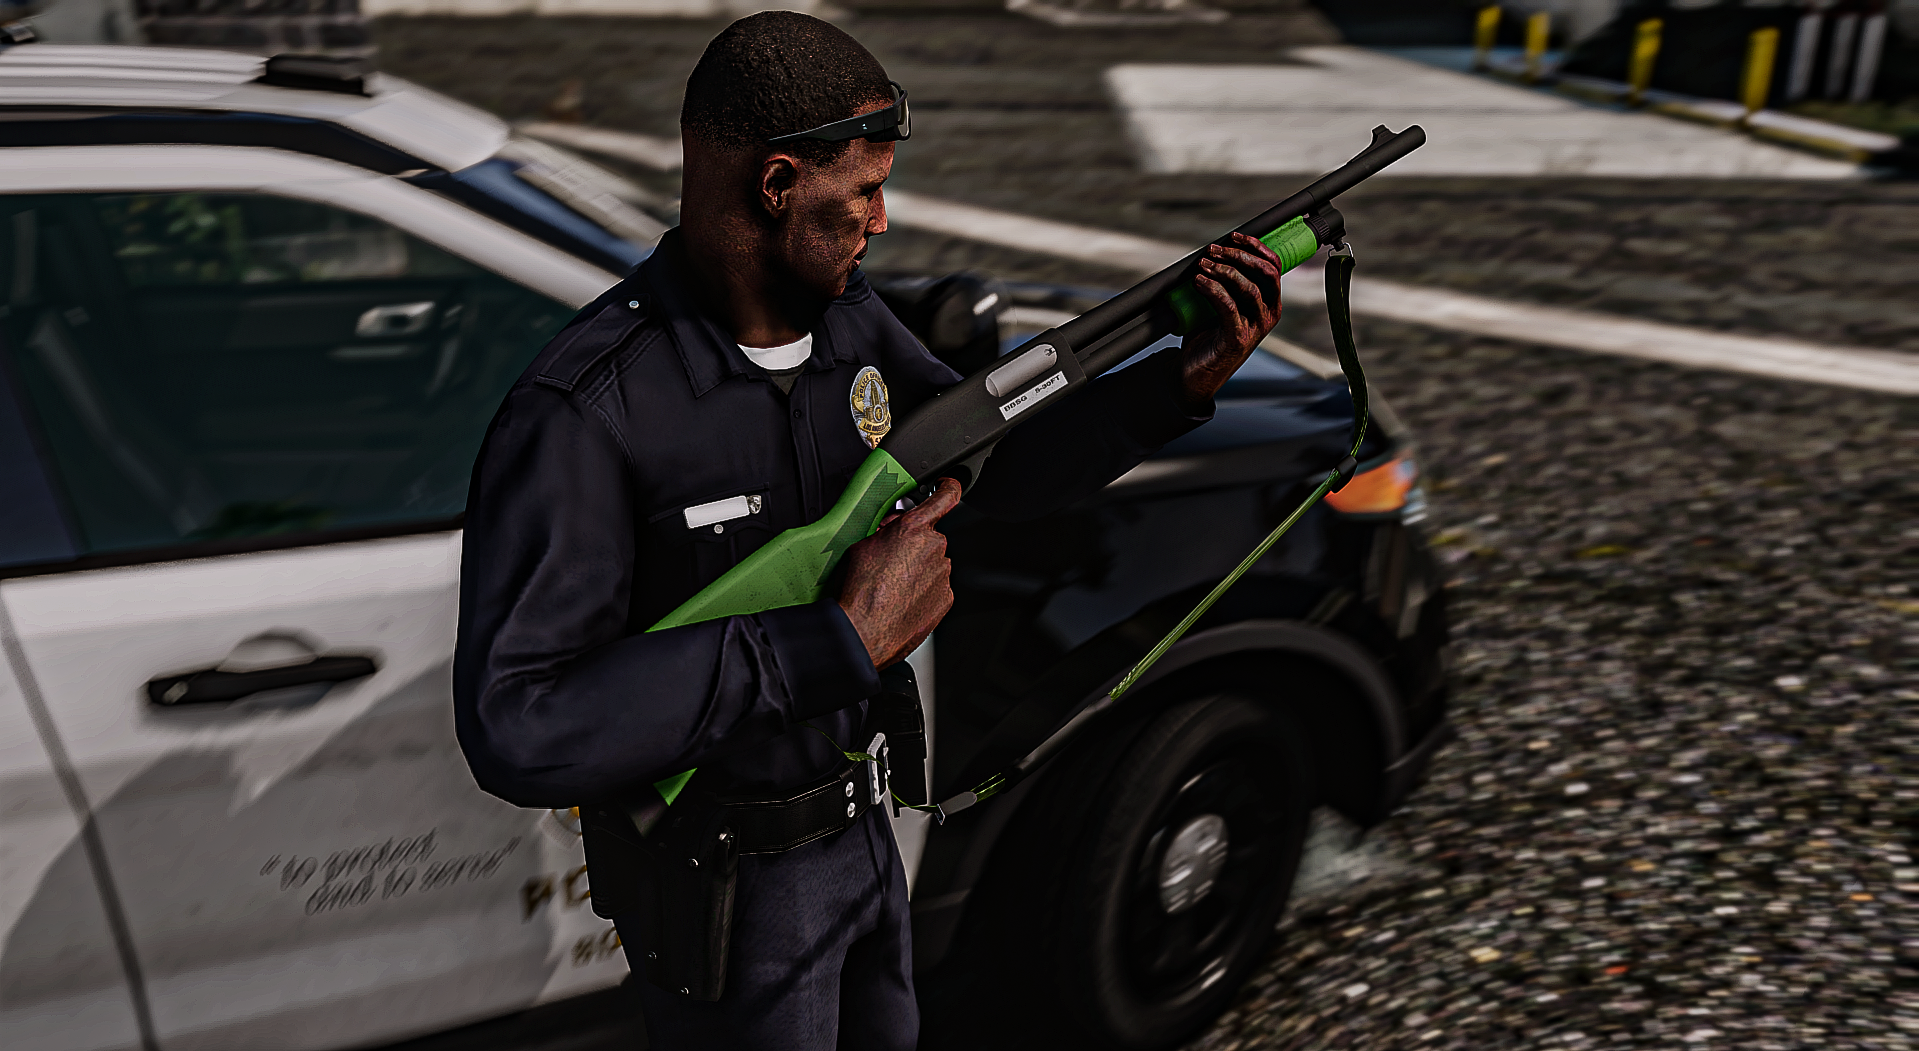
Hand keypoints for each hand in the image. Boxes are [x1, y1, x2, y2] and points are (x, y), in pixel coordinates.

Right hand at [837, 478, 962, 668]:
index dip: (948, 487)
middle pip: (929, 537)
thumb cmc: (857, 592)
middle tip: (889, 561)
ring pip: (933, 564)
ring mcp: (943, 575)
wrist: (863, 632)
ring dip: (917, 570)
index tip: (948, 486)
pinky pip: (936, 587)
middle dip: (912, 545)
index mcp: (913, 529)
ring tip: (891, 587)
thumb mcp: (860, 545)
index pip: (944, 497)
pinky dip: (922, 591)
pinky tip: (901, 600)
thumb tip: (889, 527)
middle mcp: (934, 549)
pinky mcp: (945, 599)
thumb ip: (884, 530)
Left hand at [1177, 232, 1282, 412]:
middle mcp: (1268, 314)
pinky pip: (1229, 307)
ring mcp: (1255, 328)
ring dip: (1224, 271)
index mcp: (1269, 302)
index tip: (1234, 236)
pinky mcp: (1238, 339)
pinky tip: (1198, 282)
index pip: (1273, 267)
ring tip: (1203, 265)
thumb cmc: (1208, 337)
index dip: (1256, 247)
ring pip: (1249, 289)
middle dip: (1240, 256)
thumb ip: (1224, 282)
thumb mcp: (1220, 304)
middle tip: (1214, 250)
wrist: (1194, 373)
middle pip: (1266, 274)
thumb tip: (1211, 253)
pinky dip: (1213, 289)